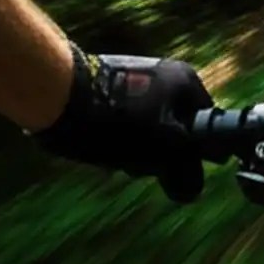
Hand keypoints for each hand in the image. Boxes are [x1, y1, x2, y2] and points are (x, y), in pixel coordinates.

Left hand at [32, 46, 211, 202]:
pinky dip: (117, 139)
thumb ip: (188, 168)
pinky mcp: (108, 90)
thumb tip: (192, 189)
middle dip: (160, 154)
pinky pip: (124, 123)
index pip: (206, 126)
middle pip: (176, 130)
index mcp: (186, 80)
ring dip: (137, 151)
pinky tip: (101, 145)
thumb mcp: (166, 147)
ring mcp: (134, 81)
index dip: (193, 152)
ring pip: (149, 131)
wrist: (56, 94)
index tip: (174, 164)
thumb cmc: (118, 119)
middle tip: (140, 162)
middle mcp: (165, 74)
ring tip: (116, 155)